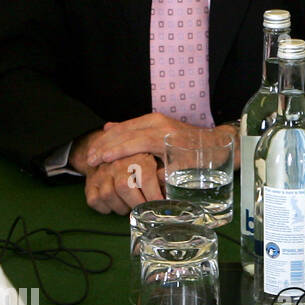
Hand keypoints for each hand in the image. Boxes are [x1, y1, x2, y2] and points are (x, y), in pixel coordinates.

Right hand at [82, 114, 235, 169]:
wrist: (215, 142)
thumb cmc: (200, 159)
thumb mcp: (182, 170)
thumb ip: (162, 175)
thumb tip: (145, 184)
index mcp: (164, 135)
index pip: (134, 142)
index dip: (116, 151)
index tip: (100, 160)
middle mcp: (158, 123)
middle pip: (124, 132)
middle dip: (105, 145)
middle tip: (89, 159)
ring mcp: (156, 119)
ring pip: (125, 126)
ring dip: (107, 139)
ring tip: (93, 152)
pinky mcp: (155, 119)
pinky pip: (130, 124)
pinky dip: (115, 132)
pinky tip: (104, 137)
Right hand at [82, 152, 163, 214]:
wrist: (113, 149)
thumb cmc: (145, 158)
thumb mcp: (161, 159)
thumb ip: (166, 173)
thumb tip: (172, 189)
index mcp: (138, 155)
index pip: (145, 177)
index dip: (154, 194)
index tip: (160, 204)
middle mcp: (118, 162)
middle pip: (124, 187)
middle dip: (137, 203)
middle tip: (146, 209)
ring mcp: (102, 172)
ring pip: (108, 195)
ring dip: (122, 207)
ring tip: (132, 207)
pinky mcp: (90, 181)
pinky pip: (93, 200)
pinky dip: (105, 208)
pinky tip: (116, 206)